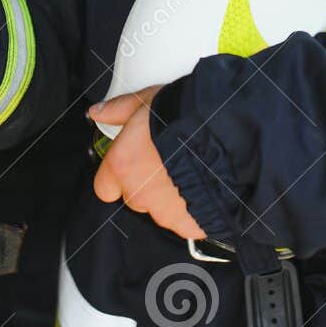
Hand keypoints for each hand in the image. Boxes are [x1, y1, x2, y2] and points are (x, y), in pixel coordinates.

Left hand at [89, 86, 205, 239]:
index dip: (116, 177)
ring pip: (161, 210)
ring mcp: (165, 212)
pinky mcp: (190, 224)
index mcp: (122, 165)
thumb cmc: (186, 117)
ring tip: (190, 171)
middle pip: (135, 197)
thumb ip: (119, 110)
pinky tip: (203, 189)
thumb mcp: (147, 101)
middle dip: (148, 185)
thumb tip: (99, 112)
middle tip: (167, 162)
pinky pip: (186, 222)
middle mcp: (139, 193)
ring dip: (171, 197)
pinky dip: (192, 211)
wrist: (226, 137)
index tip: (129, 166)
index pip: (104, 187)